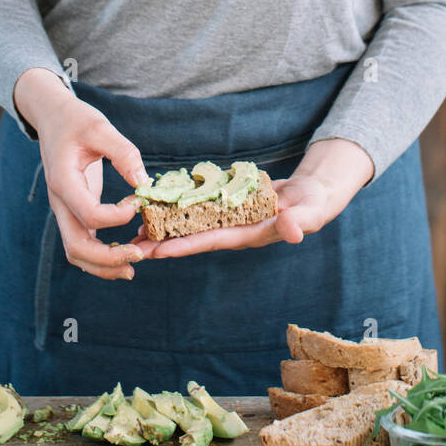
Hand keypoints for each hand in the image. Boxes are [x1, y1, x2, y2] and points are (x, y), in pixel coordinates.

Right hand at [14, 67, 156, 280]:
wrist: (52, 118)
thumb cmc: (75, 120)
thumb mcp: (99, 126)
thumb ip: (123, 152)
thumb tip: (143, 181)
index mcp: (64, 182)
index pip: (88, 215)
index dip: (117, 216)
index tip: (139, 201)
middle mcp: (60, 202)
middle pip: (77, 247)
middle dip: (109, 259)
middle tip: (141, 254)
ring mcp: (65, 210)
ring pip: (77, 253)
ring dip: (104, 265)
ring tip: (134, 266)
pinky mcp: (74, 211)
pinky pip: (83, 243)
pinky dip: (102, 255)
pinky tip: (127, 252)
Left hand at [140, 137, 374, 259]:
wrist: (312, 194)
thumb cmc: (313, 206)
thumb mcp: (310, 213)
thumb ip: (299, 222)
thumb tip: (290, 228)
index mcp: (248, 235)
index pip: (211, 241)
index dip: (184, 246)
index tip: (158, 251)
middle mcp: (233, 230)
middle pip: (193, 236)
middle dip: (165, 241)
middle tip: (133, 244)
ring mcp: (229, 218)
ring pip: (192, 222)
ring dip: (167, 225)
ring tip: (137, 225)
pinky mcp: (228, 204)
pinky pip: (200, 206)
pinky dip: (181, 204)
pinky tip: (162, 201)